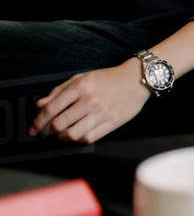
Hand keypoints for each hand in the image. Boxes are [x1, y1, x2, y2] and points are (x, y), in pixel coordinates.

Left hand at [30, 58, 150, 142]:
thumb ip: (60, 90)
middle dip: (49, 131)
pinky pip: (89, 138)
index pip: (52, 108)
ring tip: (63, 133)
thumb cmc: (110, 78)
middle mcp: (90, 100)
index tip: (34, 128)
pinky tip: (79, 133)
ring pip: (72, 134)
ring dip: (63, 137)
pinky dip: (79, 139)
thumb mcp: (83, 77)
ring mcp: (102, 112)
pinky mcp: (112, 122)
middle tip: (48, 131)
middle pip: (59, 124)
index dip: (38, 121)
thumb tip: (41, 104)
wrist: (137, 80)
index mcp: (81, 87)